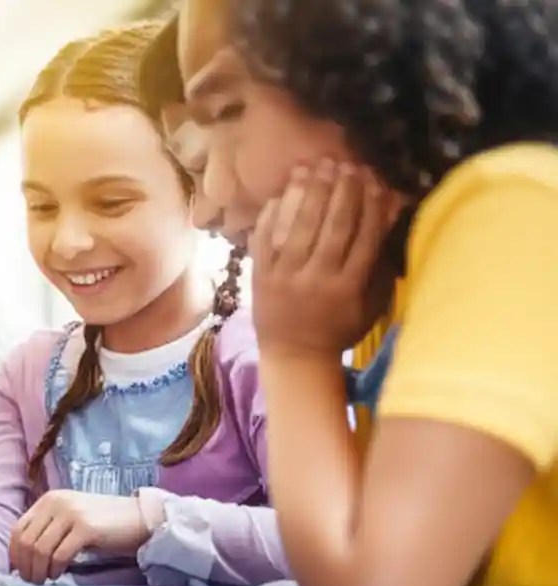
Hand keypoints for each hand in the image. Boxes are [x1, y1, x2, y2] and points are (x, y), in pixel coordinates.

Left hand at [9, 490, 147, 584]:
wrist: (140, 519)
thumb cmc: (104, 525)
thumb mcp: (70, 520)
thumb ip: (48, 531)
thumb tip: (23, 560)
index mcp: (49, 500)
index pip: (18, 530)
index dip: (15, 555)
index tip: (20, 572)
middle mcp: (56, 502)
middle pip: (26, 542)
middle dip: (26, 567)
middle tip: (33, 582)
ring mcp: (71, 514)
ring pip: (40, 549)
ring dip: (39, 571)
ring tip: (45, 580)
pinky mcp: (86, 528)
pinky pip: (60, 555)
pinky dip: (55, 569)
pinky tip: (59, 575)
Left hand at [251, 159, 402, 359]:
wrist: (294, 356)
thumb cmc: (339, 329)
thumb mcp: (369, 305)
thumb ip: (380, 265)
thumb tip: (391, 220)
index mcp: (348, 288)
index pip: (363, 237)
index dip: (370, 205)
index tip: (375, 179)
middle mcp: (316, 279)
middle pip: (332, 226)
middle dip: (342, 191)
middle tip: (347, 163)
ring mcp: (284, 276)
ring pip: (298, 227)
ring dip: (309, 192)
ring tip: (317, 165)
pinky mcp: (260, 276)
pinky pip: (266, 238)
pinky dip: (274, 213)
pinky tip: (285, 190)